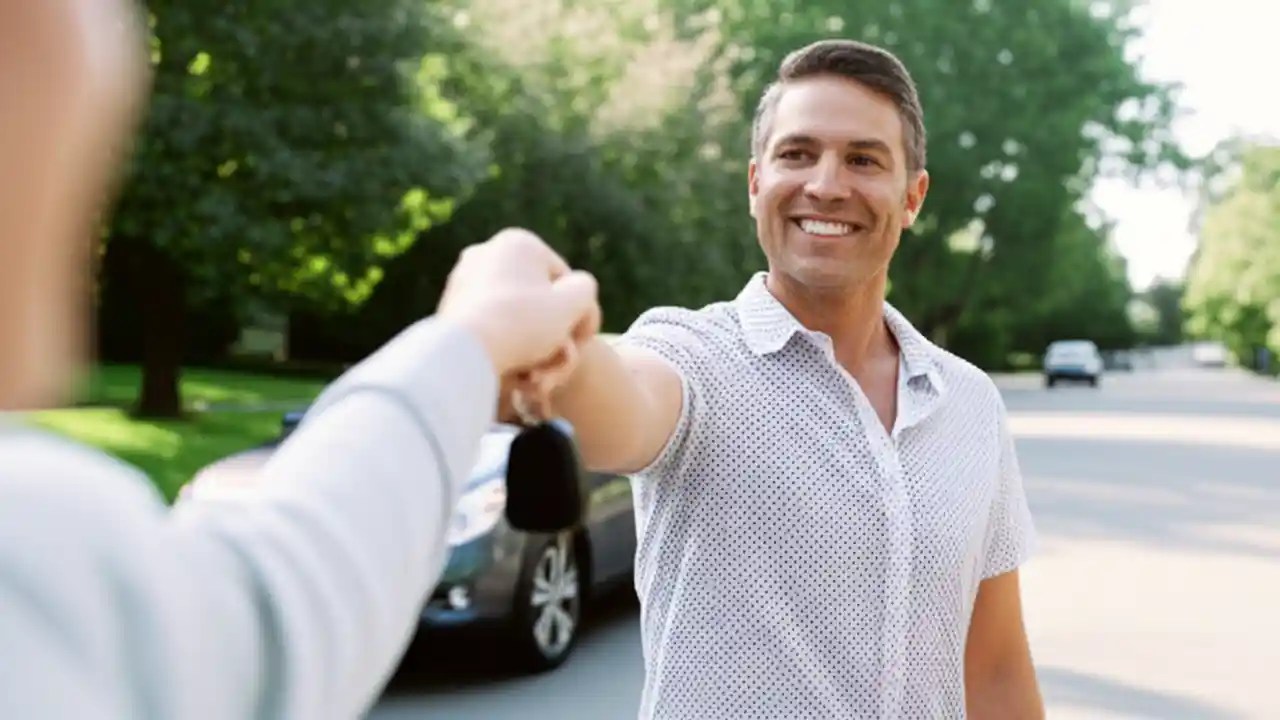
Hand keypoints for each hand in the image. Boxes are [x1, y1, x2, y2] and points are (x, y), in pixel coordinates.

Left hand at [437, 228, 600, 381]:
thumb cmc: (524, 323)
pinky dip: (503, 346)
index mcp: (518, 242)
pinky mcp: (448, 308)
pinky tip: (510, 372)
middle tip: (558, 359)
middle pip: (536, 300)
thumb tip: (577, 289)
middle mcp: (486, 253)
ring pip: (513, 316)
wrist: (465, 352)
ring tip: (534, 372)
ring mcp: (462, 280)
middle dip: (551, 331)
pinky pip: (489, 327)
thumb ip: (585, 289)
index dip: (578, 313)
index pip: (563, 280)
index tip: (580, 341)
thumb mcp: (573, 303)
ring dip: (530, 344)